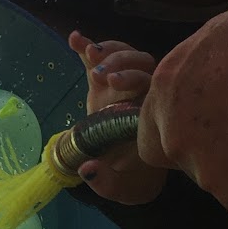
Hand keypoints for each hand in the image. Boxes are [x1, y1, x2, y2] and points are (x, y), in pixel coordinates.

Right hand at [68, 31, 166, 203]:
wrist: (129, 173)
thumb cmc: (132, 180)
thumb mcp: (122, 189)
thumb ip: (106, 182)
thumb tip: (87, 167)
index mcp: (151, 116)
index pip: (153, 86)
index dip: (134, 79)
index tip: (113, 84)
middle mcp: (142, 95)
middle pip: (143, 63)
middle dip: (120, 63)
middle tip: (100, 74)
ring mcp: (122, 87)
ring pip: (126, 55)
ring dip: (108, 51)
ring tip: (89, 54)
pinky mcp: (103, 83)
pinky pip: (101, 58)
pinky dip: (88, 46)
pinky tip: (74, 39)